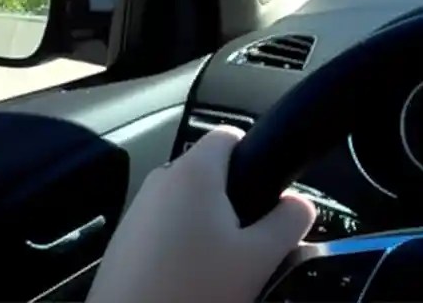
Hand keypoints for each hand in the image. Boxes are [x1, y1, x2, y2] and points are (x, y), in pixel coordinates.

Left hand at [87, 126, 314, 302]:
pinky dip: (180, 247)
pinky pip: (163, 230)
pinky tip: (186, 280)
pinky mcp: (123, 241)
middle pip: (210, 175)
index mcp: (194, 172)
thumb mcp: (260, 258)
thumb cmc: (194, 290)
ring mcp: (136, 211)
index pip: (230, 135)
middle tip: (248, 245)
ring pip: (187, 205)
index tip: (266, 196)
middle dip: (234, 203)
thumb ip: (290, 221)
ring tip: (216, 269)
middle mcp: (160, 180)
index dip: (254, 158)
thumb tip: (299, 203)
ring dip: (207, 228)